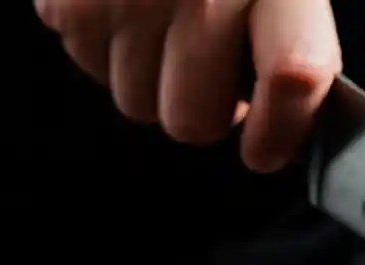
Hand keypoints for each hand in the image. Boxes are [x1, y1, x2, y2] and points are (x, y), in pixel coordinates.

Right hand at [33, 0, 341, 172]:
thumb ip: (296, 36)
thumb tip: (295, 123)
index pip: (293, 77)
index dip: (282, 133)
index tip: (271, 151)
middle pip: (196, 119)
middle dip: (210, 112)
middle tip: (216, 75)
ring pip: (140, 106)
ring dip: (157, 83)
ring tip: (170, 28)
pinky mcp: (68, 1)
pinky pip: (91, 69)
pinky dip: (113, 51)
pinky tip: (134, 7)